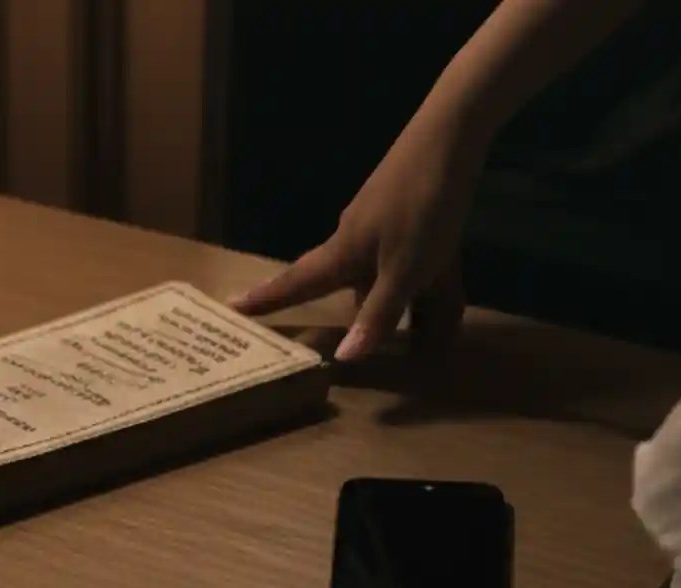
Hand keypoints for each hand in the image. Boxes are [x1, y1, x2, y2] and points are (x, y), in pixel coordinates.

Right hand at [229, 116, 487, 360]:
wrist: (450, 137)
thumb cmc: (423, 207)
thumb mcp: (406, 269)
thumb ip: (379, 313)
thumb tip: (344, 357)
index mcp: (344, 254)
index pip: (296, 283)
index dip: (266, 299)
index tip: (231, 307)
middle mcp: (353, 239)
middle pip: (330, 279)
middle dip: (318, 303)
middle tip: (293, 320)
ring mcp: (379, 225)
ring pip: (373, 273)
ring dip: (380, 300)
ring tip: (391, 332)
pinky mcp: (406, 216)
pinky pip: (402, 262)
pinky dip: (413, 285)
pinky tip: (437, 299)